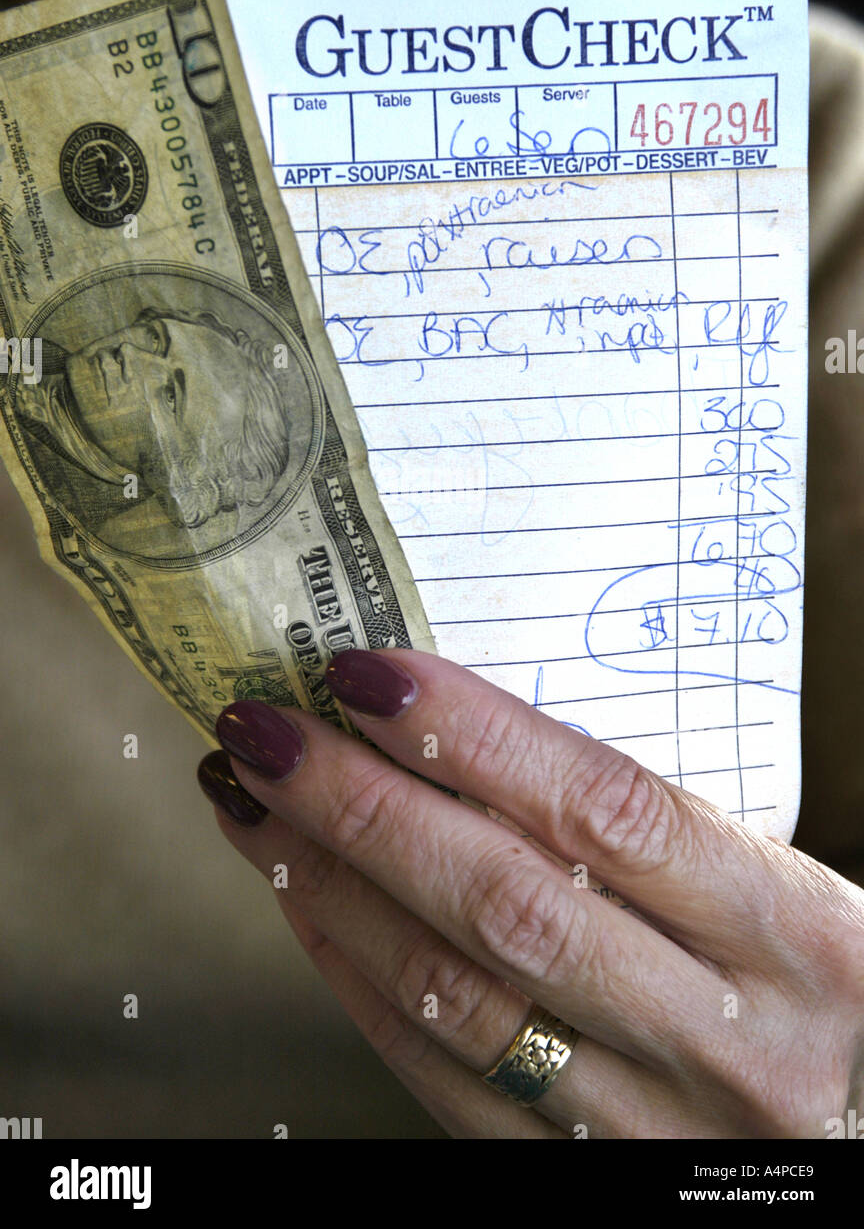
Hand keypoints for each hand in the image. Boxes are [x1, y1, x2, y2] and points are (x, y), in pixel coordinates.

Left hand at [197, 648, 863, 1138]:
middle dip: (364, 806)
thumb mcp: (769, 885)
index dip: (474, 738)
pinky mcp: (578, 1176)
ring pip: (455, 997)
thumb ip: (637, 829)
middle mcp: (731, 1041)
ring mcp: (651, 1128)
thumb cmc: (798, 977)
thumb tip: (448, 726)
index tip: (367, 674)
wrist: (857, 1118)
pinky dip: (355, 980)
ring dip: (332, 886)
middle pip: (508, 905)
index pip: (607, 812)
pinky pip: (441, 1078)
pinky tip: (307, 901)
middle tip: (270, 730)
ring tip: (258, 804)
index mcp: (795, 934)